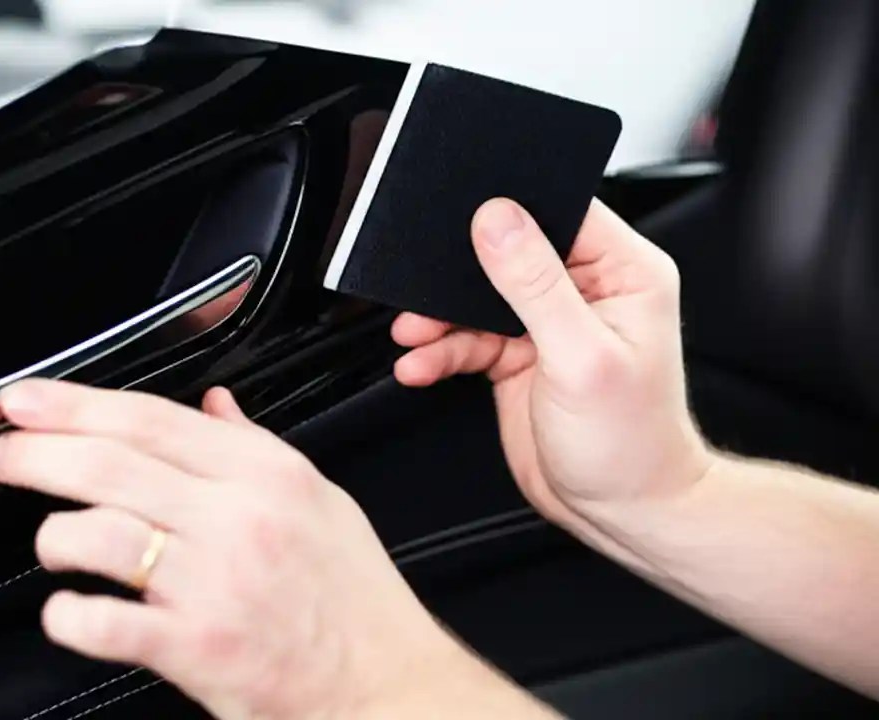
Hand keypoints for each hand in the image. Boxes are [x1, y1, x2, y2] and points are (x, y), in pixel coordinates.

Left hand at [0, 381, 510, 719]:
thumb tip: (213, 406)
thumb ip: (257, 447)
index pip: (151, 419)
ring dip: (55, 534)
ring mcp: (216, 584)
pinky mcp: (200, 648)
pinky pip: (113, 622)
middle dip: (40, 454)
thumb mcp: (322, 500)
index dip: (76, 405)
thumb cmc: (353, 599)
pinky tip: (64, 610)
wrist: (387, 686)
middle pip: (113, 465)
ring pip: (104, 534)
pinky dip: (73, 615)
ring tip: (49, 541)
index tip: (29, 403)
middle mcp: (237, 520)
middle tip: (2, 453)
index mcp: (265, 476)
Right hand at [392, 199, 714, 546]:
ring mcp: (549, 324)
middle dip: (459, 269)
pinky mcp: (518, 355)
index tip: (466, 221)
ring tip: (412, 333)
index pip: (563, 211)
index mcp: (624, 271)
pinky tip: (420, 364)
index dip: (513, 209)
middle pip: (509, 251)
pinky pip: (467, 338)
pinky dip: (440, 350)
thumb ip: (536, 286)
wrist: (622, 512)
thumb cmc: (632, 444)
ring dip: (440, 315)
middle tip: (423, 286)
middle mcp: (586, 290)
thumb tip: (498, 221)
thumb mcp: (582, 357)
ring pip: (478, 296)